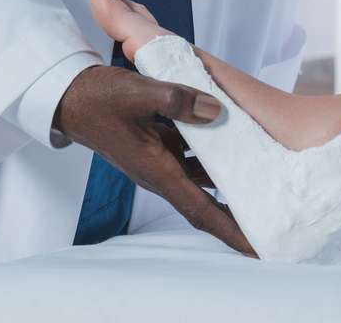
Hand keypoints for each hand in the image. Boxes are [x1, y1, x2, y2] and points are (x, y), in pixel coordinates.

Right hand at [56, 64, 256, 257]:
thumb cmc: (99, 99)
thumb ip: (178, 100)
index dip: (230, 230)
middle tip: (269, 215)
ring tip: (258, 176)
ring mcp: (157, 159)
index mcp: (158, 171)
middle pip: (204, 199)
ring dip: (224, 176)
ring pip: (199, 173)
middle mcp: (160, 172)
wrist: (70, 97)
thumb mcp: (139, 93)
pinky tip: (226, 133)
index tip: (256, 247)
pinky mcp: (154, 144)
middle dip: (234, 210)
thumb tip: (216, 110)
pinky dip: (208, 150)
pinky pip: (188, 153)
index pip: (201, 210)